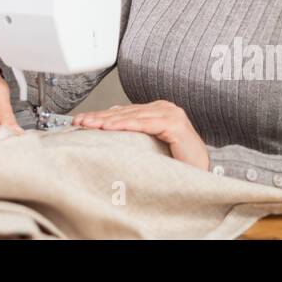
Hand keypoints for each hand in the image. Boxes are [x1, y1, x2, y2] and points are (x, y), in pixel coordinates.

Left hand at [72, 101, 210, 169]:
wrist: (201, 174)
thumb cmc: (176, 162)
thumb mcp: (149, 145)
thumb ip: (133, 135)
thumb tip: (106, 129)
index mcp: (156, 110)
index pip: (123, 111)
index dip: (100, 115)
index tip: (80, 120)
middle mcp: (163, 107)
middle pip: (124, 111)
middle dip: (99, 117)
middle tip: (79, 122)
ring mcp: (170, 113)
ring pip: (132, 116)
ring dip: (108, 120)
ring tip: (90, 124)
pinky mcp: (174, 123)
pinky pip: (145, 123)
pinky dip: (126, 124)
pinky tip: (111, 127)